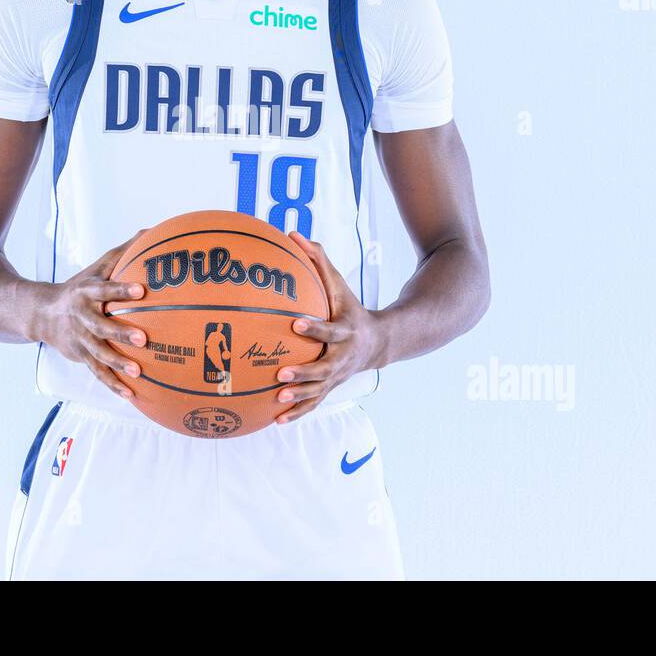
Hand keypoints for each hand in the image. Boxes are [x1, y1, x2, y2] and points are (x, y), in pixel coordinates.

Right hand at [27, 227, 148, 400]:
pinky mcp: (80, 356)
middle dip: (121, 332)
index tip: (142, 290)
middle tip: (143, 337)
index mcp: (87, 291)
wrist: (42, 312)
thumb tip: (151, 231)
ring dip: (117, 363)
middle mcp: (81, 316)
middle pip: (101, 325)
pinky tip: (130, 393)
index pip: (105, 289)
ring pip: (98, 353)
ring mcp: (79, 338)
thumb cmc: (82, 286)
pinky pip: (97, 372)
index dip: (121, 289)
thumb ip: (124, 252)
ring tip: (138, 371)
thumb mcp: (98, 267)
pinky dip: (112, 384)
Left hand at [275, 231, 385, 423]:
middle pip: (324, 367)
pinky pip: (314, 402)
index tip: (295, 323)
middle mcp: (343, 357)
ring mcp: (337, 376)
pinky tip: (276, 420)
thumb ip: (317, 261)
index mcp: (345, 330)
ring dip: (299, 397)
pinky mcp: (331, 388)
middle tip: (281, 372)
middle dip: (304, 372)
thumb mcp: (338, 285)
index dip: (314, 327)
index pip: (328, 329)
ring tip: (278, 399)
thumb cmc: (350, 308)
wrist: (378, 342)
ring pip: (318, 390)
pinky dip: (298, 413)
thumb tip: (292, 234)